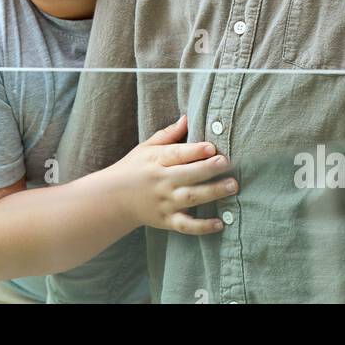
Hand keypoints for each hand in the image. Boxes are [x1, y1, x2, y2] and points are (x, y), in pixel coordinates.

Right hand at [106, 114, 236, 235]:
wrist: (112, 199)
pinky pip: (186, 225)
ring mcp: (164, 203)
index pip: (176, 154)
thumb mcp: (145, 147)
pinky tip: (219, 224)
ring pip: (190, 198)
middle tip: (227, 162)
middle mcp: (160, 182)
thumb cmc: (133, 168)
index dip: (194, 150)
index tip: (212, 147)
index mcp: (155, 161)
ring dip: (212, 192)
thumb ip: (168, 134)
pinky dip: (202, 227)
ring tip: (232, 186)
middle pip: (187, 175)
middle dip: (208, 169)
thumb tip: (188, 117)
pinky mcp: (166, 221)